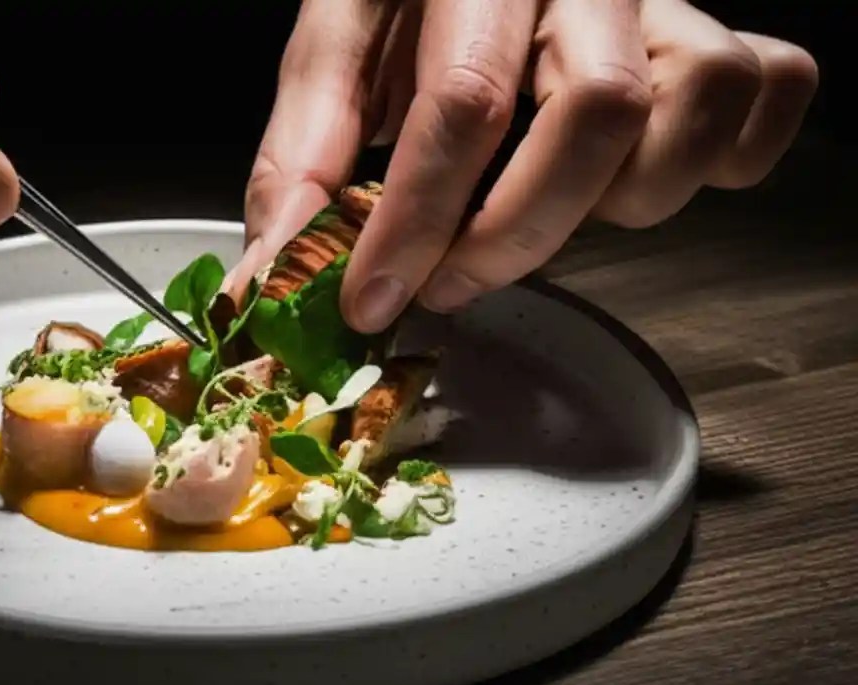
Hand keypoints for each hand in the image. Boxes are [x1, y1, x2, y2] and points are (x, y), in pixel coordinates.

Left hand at [239, 0, 817, 332]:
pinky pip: (768, 90)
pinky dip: (721, 157)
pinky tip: (634, 174)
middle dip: (514, 231)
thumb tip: (272, 275)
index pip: (463, 98)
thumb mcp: (335, 47)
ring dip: (621, 198)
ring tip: (543, 211)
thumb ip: (300, 154)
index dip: (415, 219)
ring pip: (696, 103)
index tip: (372, 300)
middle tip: (447, 281)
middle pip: (599, 109)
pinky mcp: (711, 23)